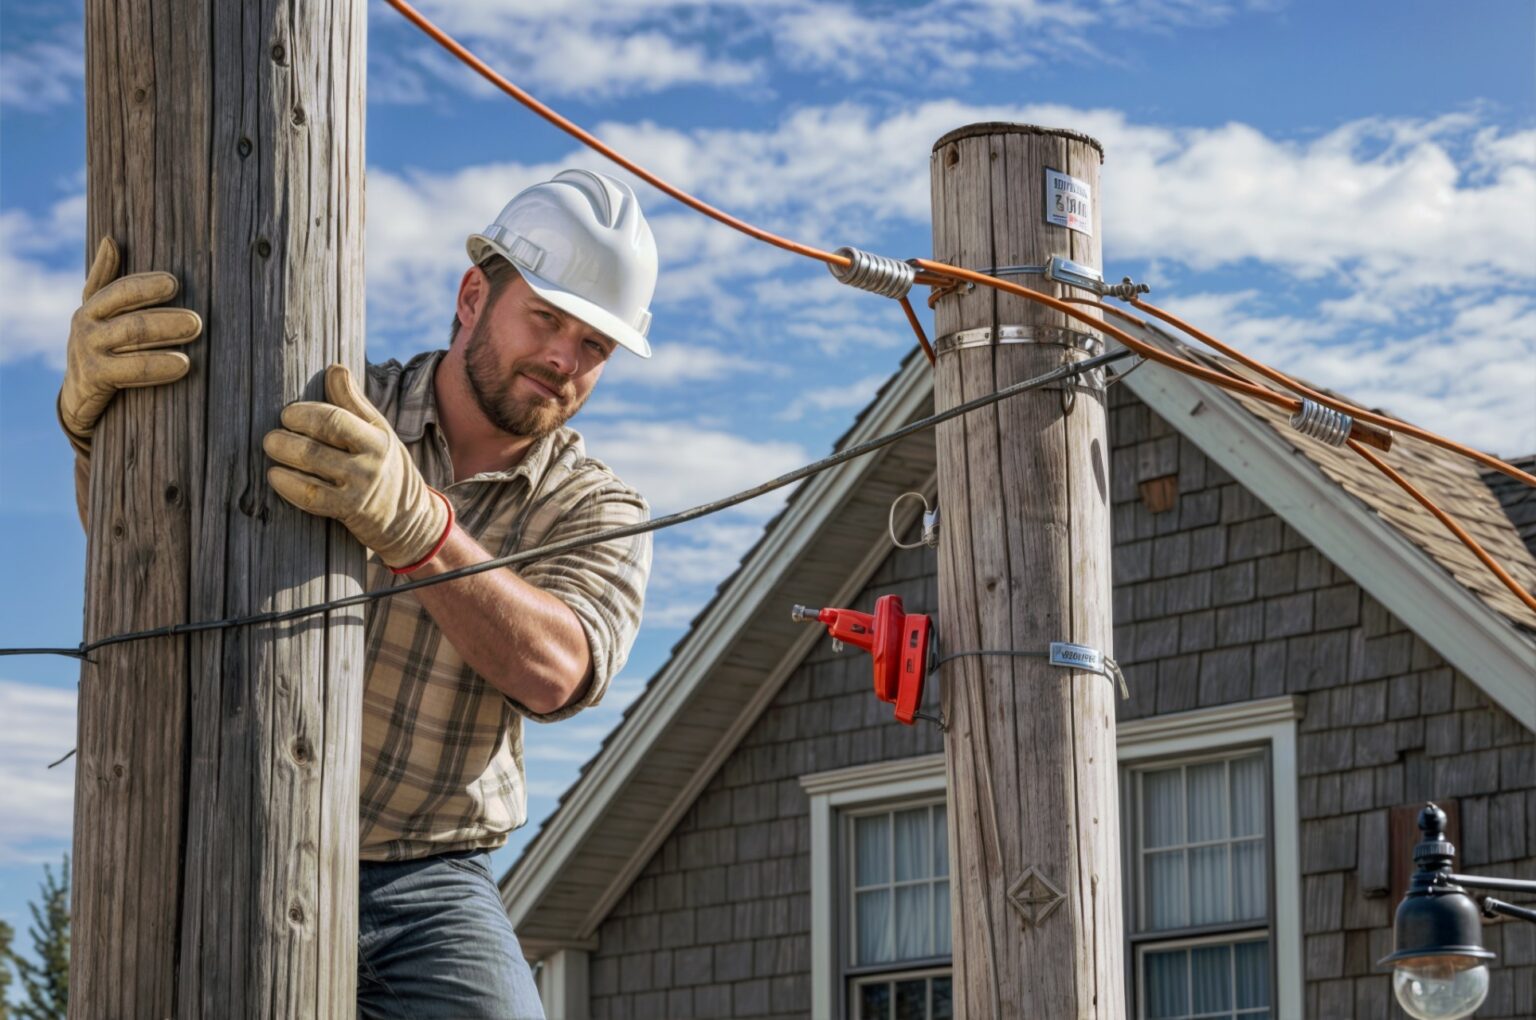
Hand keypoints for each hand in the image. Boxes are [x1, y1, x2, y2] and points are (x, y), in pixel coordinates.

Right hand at [58, 236, 202, 454]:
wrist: (78, 391)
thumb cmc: (100, 343)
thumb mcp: (96, 310)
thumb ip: (105, 278)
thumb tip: (111, 239)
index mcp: (91, 306)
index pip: (120, 290)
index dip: (146, 285)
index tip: (175, 283)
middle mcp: (86, 326)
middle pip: (132, 317)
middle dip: (167, 317)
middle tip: (198, 320)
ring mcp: (88, 352)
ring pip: (132, 338)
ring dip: (166, 335)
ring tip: (195, 332)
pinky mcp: (96, 378)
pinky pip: (132, 370)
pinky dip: (159, 366)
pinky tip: (184, 364)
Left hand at [263, 364, 452, 571]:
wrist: (409, 520)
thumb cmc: (387, 467)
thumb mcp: (380, 433)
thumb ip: (354, 403)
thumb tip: (335, 368)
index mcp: (377, 437)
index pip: (336, 418)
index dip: (305, 413)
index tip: (288, 414)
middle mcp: (370, 462)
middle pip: (319, 441)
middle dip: (288, 434)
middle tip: (272, 434)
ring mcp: (358, 488)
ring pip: (312, 466)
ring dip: (283, 455)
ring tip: (271, 448)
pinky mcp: (347, 511)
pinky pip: (310, 496)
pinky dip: (287, 485)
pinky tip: (275, 476)